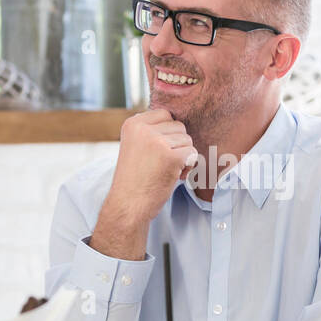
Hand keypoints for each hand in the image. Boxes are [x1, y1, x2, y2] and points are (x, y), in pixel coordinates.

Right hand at [91, 109, 197, 258]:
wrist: (128, 206)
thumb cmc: (135, 179)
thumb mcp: (136, 146)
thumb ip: (151, 131)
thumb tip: (179, 122)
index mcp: (132, 124)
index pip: (165, 114)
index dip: (167, 134)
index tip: (156, 152)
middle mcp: (143, 129)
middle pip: (179, 126)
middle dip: (177, 145)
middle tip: (162, 164)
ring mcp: (157, 142)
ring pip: (187, 140)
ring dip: (183, 156)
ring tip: (166, 170)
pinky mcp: (171, 157)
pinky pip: (193, 154)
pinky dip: (188, 167)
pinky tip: (174, 176)